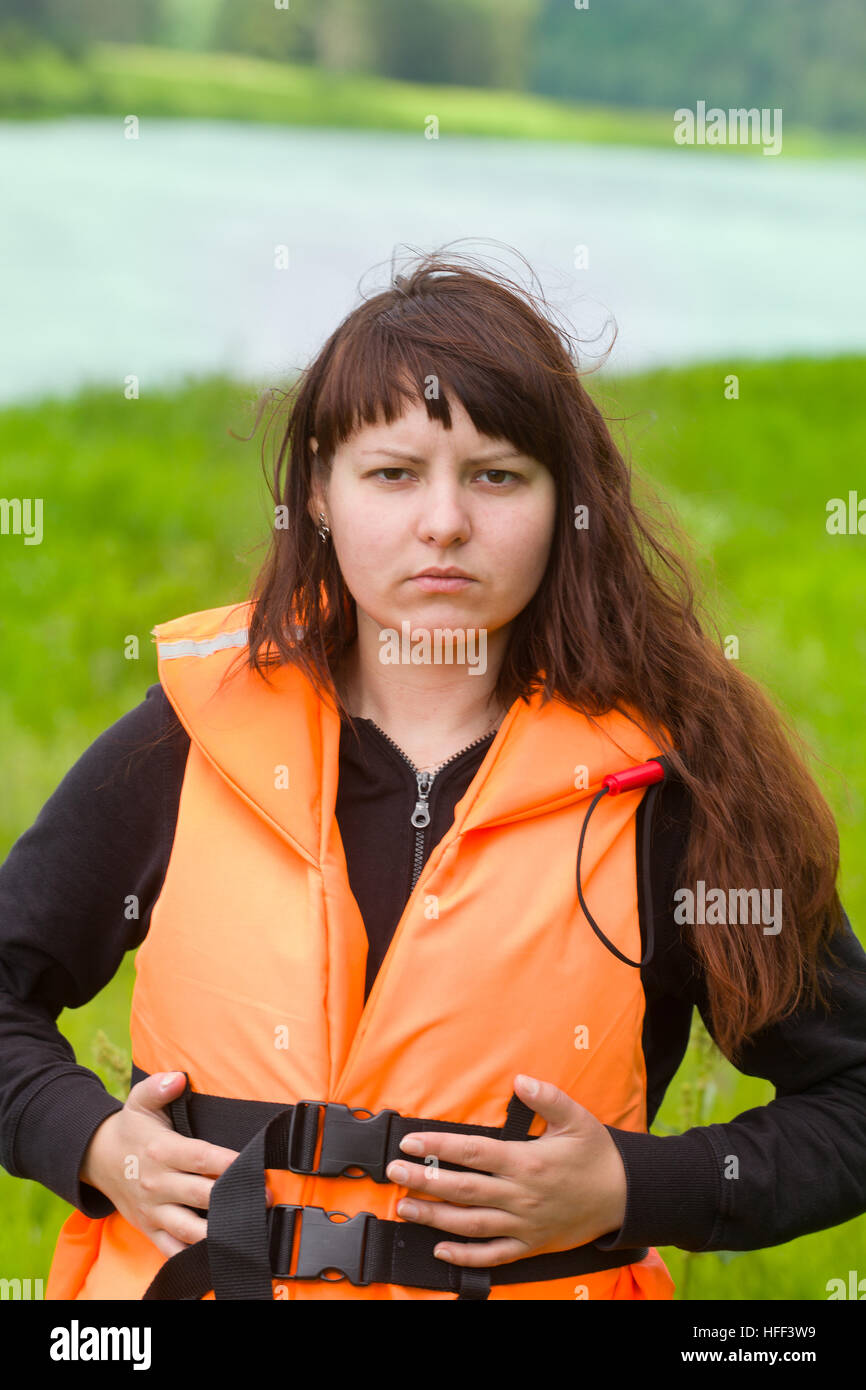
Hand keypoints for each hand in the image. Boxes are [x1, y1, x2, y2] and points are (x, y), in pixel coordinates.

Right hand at [79, 1071, 273, 1259]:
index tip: (252, 1164)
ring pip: (188, 1228)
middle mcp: (157, 1183)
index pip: (200, 1158)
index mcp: (161, 1151)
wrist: (95, 1158)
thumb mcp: (139, 1101)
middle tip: (264, 1197)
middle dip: (232, 1198)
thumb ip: (159, 1087)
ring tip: (247, 1229)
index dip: (227, 1163)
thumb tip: (179, 1078)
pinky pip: (171, 1249)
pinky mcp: (148, 1229)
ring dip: (218, 1231)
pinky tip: (218, 1252)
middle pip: (200, 1195)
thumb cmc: (130, 1128)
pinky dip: (192, 1255)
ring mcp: (153, 1210)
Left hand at [384, 1073, 627, 1267]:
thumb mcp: (578, 1119)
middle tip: (393, 1174)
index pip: (473, 1153)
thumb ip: (548, 1098)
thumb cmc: (598, 1155)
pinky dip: (466, 1257)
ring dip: (434, 1218)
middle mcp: (520, 1196)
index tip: (410, 1142)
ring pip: (471, 1224)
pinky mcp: (531, 1245)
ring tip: (405, 1208)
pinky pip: (493, 1255)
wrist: (625, 1197)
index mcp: (527, 1162)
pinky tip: (441, 1251)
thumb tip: (520, 1080)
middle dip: (424, 1181)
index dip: (438, 1147)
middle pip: (463, 1189)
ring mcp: (524, 1225)